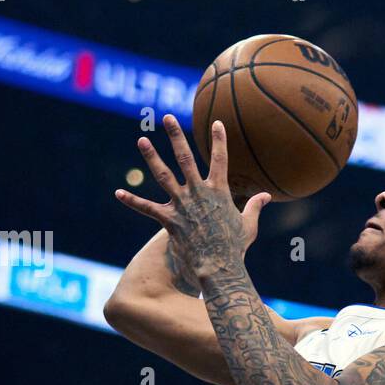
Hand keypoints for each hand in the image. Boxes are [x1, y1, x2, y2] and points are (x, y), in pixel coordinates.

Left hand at [115, 116, 271, 280]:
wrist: (219, 266)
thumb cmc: (235, 247)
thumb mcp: (248, 225)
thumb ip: (254, 207)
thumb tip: (266, 196)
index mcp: (219, 191)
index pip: (220, 159)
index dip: (219, 140)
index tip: (217, 123)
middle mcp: (198, 192)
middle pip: (185, 158)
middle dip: (176, 136)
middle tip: (168, 118)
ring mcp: (182, 204)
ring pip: (163, 175)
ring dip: (151, 157)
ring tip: (141, 140)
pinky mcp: (169, 219)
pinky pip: (147, 208)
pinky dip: (132, 201)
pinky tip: (118, 193)